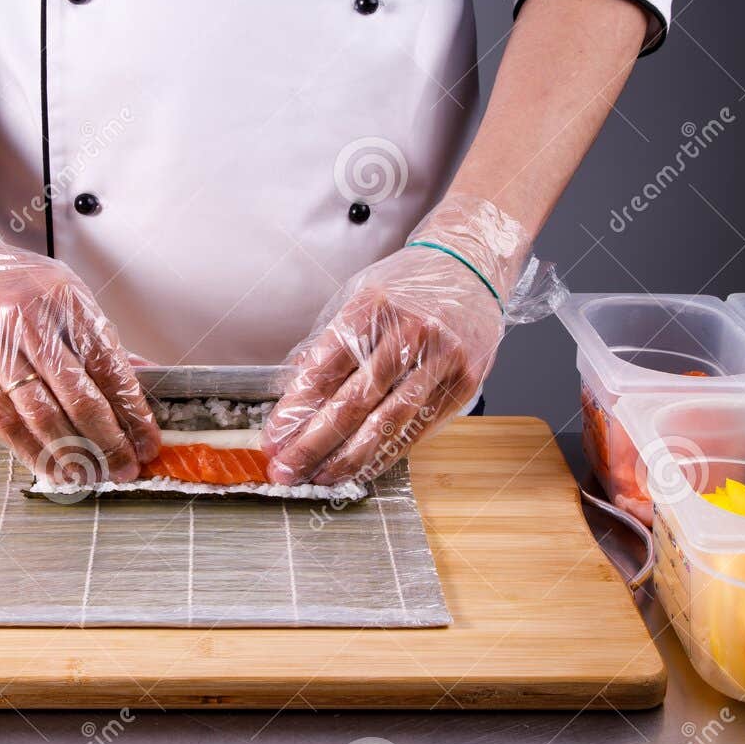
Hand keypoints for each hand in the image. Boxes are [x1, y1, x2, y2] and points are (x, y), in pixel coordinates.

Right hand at [0, 210, 159, 482]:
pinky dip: (31, 451)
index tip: (147, 442)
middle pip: (78, 395)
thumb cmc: (12, 284)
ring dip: (71, 454)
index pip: (109, 365)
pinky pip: (3, 421)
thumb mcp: (64, 295)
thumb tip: (144, 379)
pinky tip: (51, 467)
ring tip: (90, 476)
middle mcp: (29, 319)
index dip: (132, 412)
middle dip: (108, 441)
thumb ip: (98, 340)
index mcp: (65, 298)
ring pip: (40, 415)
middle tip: (124, 469)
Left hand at [262, 197, 527, 485]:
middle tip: (286, 469)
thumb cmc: (408, 286)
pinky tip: (362, 467)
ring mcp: (441, 358)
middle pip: (353, 401)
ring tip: (320, 477)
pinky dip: (386, 453)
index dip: (295, 410)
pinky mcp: (463, 381)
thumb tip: (294, 398)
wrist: (470, 267)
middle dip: (313, 442)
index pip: (324, 368)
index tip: (274, 438)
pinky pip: (418, 427)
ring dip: (349, 457)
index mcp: (372, 305)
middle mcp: (409, 331)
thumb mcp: (358, 298)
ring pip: (388, 422)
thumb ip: (329, 346)